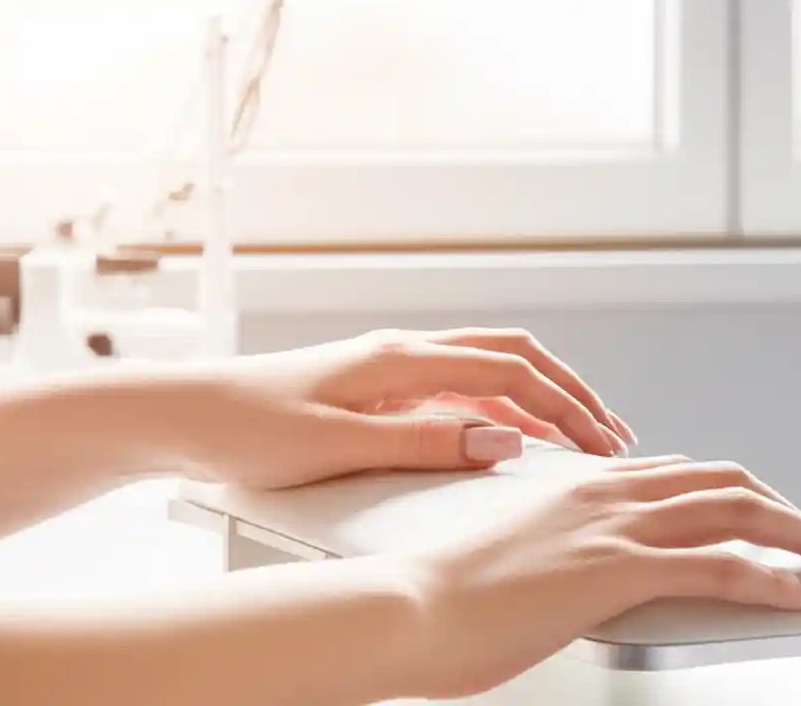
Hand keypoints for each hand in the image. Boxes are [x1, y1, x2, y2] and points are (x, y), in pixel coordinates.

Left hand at [165, 328, 634, 486]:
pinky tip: (515, 442)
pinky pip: (459, 392)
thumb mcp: (337, 445)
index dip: (565, 407)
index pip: (509, 372)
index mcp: (400, 360)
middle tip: (614, 436)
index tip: (604, 445)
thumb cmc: (247, 428)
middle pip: (512, 358)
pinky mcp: (380, 390)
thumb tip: (504, 442)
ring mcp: (393, 369)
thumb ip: (424, 444)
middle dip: (569, 394)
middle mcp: (404, 354)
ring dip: (540, 402)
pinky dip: (501, 412)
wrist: (186, 414)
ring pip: (489, 372)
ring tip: (581, 441)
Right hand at [402, 456, 800, 698]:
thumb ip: (566, 547)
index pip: (687, 476)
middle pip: (728, 484)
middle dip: (793, 510)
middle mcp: (606, 493)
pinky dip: (772, 579)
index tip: (778, 518)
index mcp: (584, 485)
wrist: (410, 607)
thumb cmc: (451, 592)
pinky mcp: (614, 569)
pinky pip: (717, 567)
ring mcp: (613, 528)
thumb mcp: (521, 555)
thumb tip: (591, 569)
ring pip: (738, 514)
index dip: (745, 496)